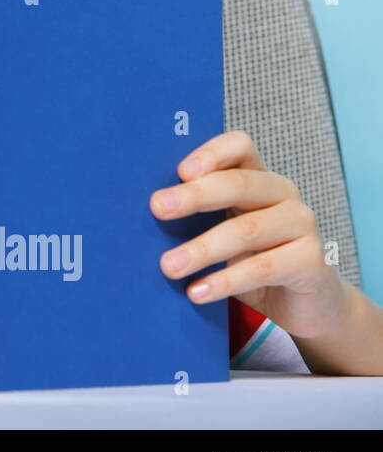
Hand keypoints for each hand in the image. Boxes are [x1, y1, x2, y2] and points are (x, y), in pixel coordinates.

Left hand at [150, 130, 349, 338]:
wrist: (303, 304)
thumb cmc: (252, 260)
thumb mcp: (222, 232)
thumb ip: (196, 217)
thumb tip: (139, 214)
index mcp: (258, 177)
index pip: (239, 147)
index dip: (211, 153)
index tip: (180, 171)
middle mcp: (283, 194)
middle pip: (238, 184)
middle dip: (194, 196)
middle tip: (157, 208)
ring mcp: (302, 225)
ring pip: (246, 230)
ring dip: (201, 249)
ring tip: (168, 266)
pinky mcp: (312, 261)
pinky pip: (263, 268)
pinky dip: (225, 281)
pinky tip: (197, 292)